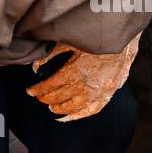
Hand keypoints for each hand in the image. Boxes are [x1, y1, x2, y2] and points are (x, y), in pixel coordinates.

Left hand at [27, 35, 141, 119]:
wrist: (121, 37)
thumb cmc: (94, 36)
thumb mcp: (68, 41)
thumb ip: (50, 54)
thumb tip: (35, 66)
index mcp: (73, 72)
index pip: (50, 86)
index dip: (38, 90)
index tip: (30, 91)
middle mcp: (84, 86)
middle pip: (59, 97)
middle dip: (46, 98)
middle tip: (38, 97)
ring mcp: (97, 92)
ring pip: (73, 107)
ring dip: (60, 108)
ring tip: (51, 107)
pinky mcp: (107, 93)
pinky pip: (91, 110)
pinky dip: (78, 115)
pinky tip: (69, 117)